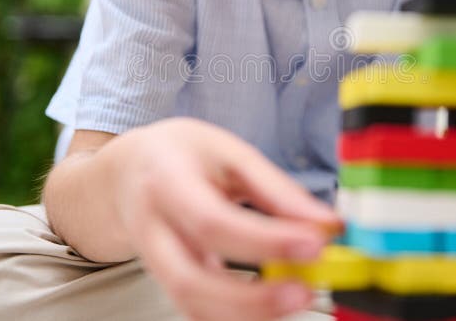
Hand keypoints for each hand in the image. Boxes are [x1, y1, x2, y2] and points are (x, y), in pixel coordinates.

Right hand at [101, 117, 340, 320]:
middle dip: (251, 298)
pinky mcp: (167, 282)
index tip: (315, 244)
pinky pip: (198, 311)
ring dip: (248, 314)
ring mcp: (153, 263)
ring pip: (191, 306)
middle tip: (305, 290)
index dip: (264, 241)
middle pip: (189, 281)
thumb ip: (276, 190)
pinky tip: (272, 306)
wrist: (127, 172)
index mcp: (166, 182)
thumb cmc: (182, 155)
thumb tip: (328, 225)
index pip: (211, 221)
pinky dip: (237, 317)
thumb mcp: (228, 152)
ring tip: (297, 297)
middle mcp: (151, 230)